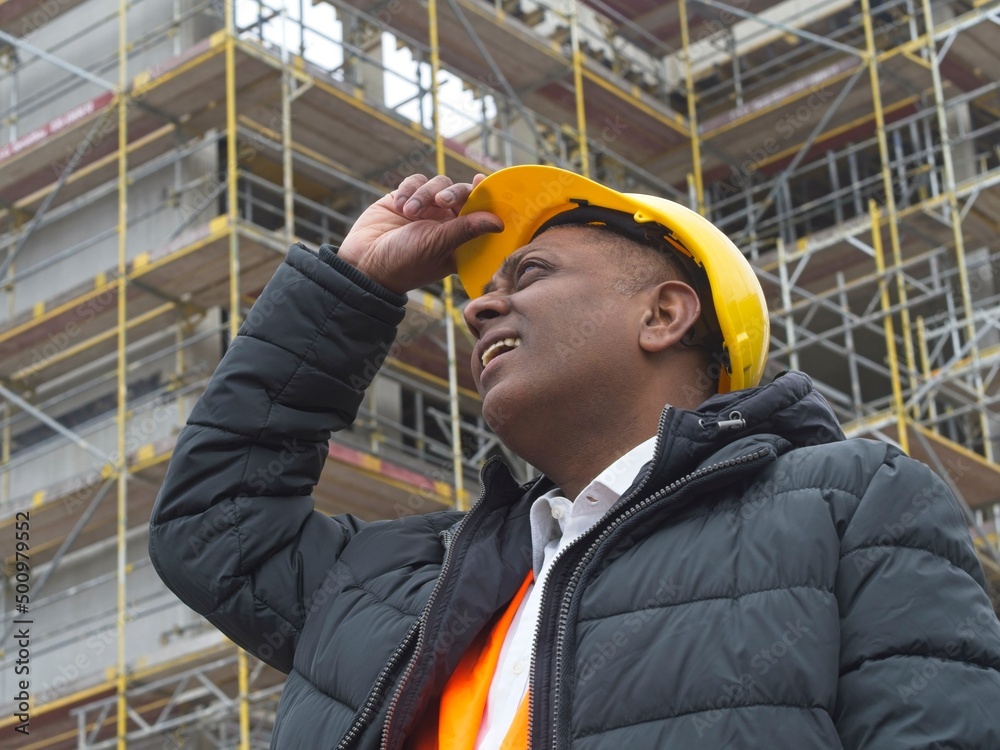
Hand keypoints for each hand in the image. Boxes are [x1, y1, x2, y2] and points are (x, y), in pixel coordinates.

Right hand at [338, 173, 502, 294]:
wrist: (364, 262)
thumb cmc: (404, 262)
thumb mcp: (438, 245)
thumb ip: (466, 228)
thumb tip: (499, 222)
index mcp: (460, 239)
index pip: (480, 213)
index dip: (484, 197)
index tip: (480, 181)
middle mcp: (445, 223)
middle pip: (461, 193)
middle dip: (452, 193)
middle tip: (441, 201)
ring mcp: (425, 210)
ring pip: (437, 184)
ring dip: (423, 194)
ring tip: (409, 212)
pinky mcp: (405, 198)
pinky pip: (415, 181)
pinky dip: (408, 189)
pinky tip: (399, 205)